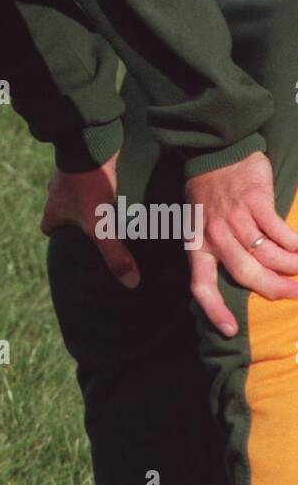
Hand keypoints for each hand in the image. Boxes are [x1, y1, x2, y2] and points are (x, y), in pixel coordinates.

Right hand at [40, 150, 140, 288]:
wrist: (89, 143)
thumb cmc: (89, 187)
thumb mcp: (101, 226)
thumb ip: (114, 255)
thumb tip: (130, 283)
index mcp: (53, 210)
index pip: (47, 229)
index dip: (58, 236)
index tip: (72, 242)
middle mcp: (55, 192)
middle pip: (61, 209)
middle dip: (74, 217)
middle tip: (93, 226)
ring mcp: (67, 173)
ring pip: (74, 190)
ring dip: (87, 197)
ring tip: (108, 206)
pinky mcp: (82, 160)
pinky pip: (87, 174)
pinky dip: (97, 180)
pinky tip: (115, 184)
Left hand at [185, 150, 297, 336]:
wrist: (216, 153)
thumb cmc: (208, 193)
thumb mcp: (198, 222)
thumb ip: (215, 248)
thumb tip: (240, 277)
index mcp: (196, 242)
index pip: (200, 284)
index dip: (214, 310)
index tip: (230, 331)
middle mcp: (215, 233)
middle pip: (246, 273)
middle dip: (274, 289)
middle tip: (295, 295)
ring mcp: (235, 217)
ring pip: (268, 254)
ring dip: (291, 265)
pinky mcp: (255, 201)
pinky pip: (280, 232)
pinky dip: (296, 244)